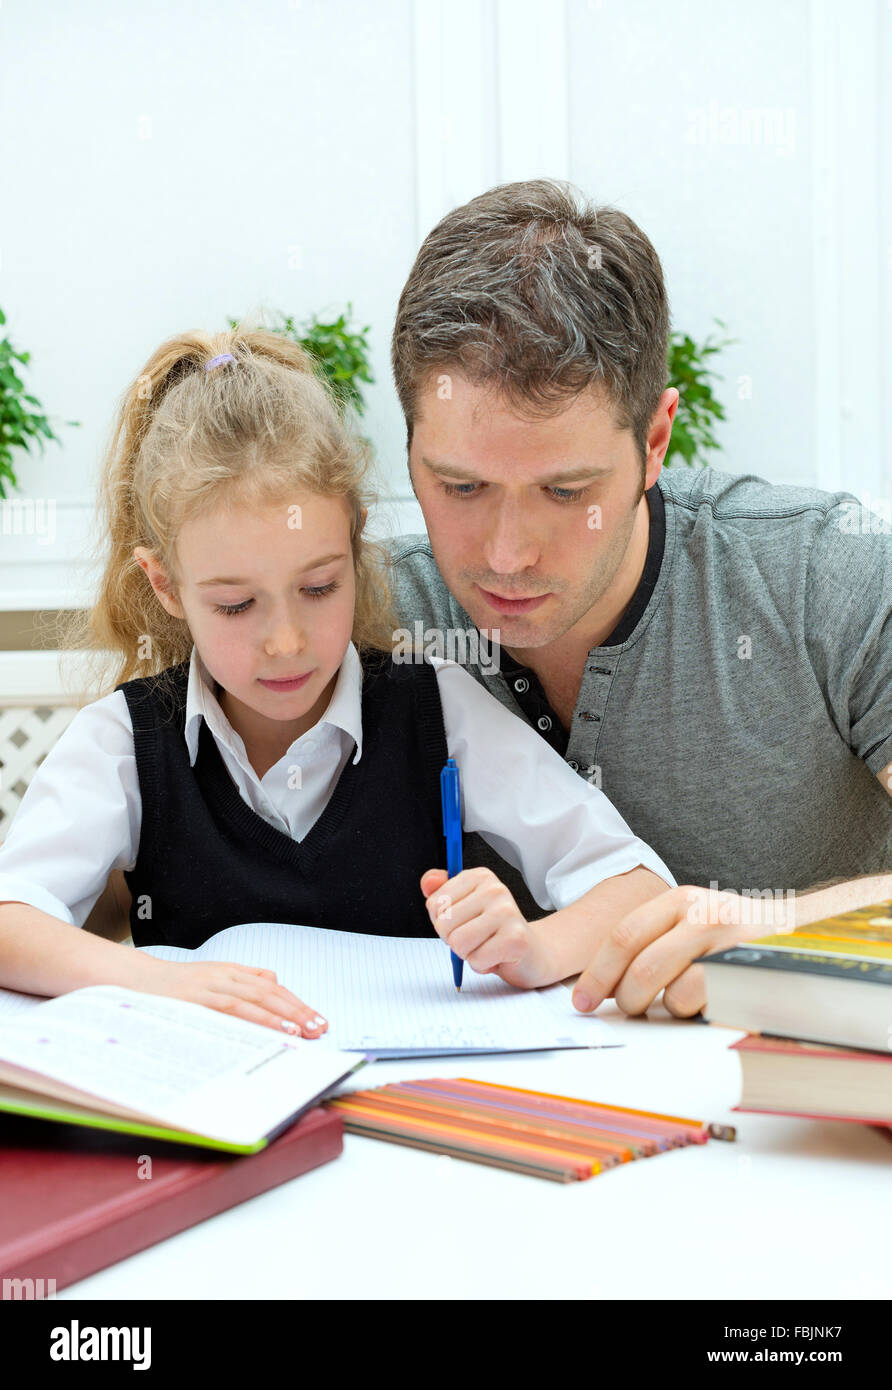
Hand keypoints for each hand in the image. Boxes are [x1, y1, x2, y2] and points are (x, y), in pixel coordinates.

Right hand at [138, 957, 329, 1037]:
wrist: (133, 979)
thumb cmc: (173, 985)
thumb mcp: (211, 976)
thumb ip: (243, 978)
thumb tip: (274, 982)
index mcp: (229, 971)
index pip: (271, 986)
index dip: (295, 1003)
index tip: (316, 1019)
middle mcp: (223, 976)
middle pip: (269, 992)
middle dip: (296, 1011)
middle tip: (319, 1028)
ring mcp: (209, 987)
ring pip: (253, 999)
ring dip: (280, 1016)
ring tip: (301, 1031)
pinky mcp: (194, 1000)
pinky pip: (228, 1009)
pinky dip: (251, 1019)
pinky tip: (266, 1030)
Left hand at [420, 866, 550, 988]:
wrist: (533, 953)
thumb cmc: (492, 931)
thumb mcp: (462, 907)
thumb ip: (440, 892)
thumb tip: (428, 882)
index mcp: (479, 876)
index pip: (435, 904)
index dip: (443, 922)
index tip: (464, 922)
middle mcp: (495, 889)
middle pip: (444, 924)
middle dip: (454, 940)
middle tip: (476, 938)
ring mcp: (507, 912)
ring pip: (458, 943)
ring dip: (468, 954)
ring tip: (486, 947)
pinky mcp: (516, 938)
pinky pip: (477, 959)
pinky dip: (482, 965)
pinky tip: (497, 957)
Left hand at [571, 883, 794, 1018]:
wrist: (803, 933)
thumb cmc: (736, 937)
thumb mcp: (693, 922)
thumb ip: (653, 942)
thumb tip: (602, 983)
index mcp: (681, 900)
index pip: (624, 936)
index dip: (597, 973)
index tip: (581, 1001)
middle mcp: (705, 914)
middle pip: (641, 968)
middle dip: (624, 999)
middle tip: (626, 1010)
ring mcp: (730, 944)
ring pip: (673, 994)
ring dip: (669, 1009)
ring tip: (683, 999)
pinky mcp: (750, 974)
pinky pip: (708, 1008)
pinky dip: (699, 1014)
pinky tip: (710, 1002)